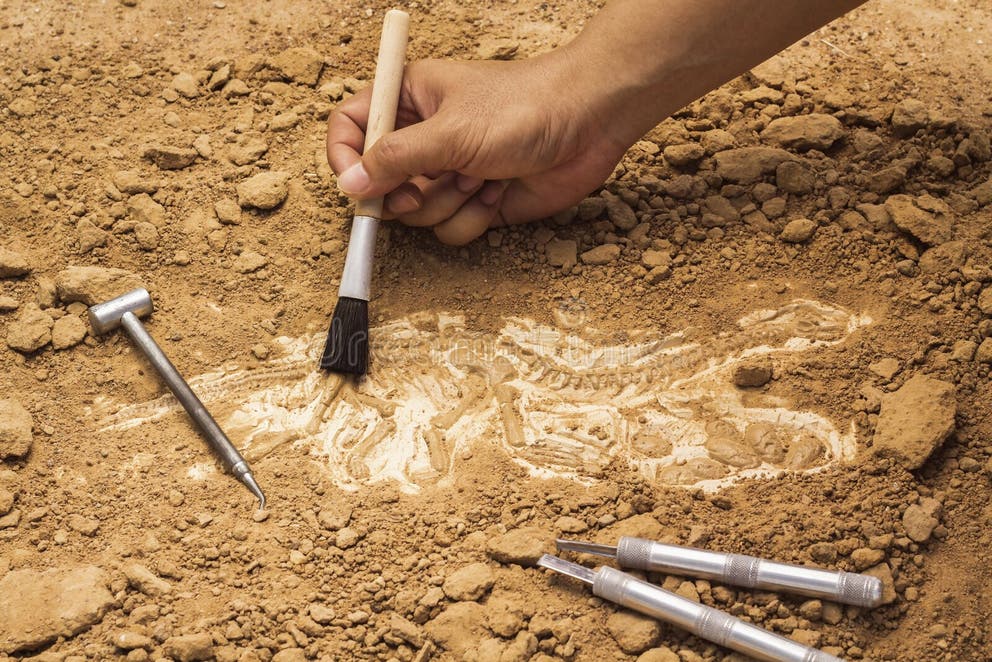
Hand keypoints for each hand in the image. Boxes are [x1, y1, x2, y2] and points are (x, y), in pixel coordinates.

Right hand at [326, 53, 630, 244]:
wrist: (588, 124)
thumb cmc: (522, 108)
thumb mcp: (450, 131)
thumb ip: (395, 159)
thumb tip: (351, 185)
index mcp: (409, 101)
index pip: (351, 126)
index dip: (344, 158)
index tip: (355, 186)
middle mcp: (425, 138)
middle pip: (381, 184)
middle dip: (406, 193)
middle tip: (424, 187)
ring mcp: (450, 172)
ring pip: (417, 214)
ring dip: (448, 203)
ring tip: (481, 176)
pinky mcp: (476, 202)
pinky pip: (451, 229)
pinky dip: (473, 218)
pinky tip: (499, 191)